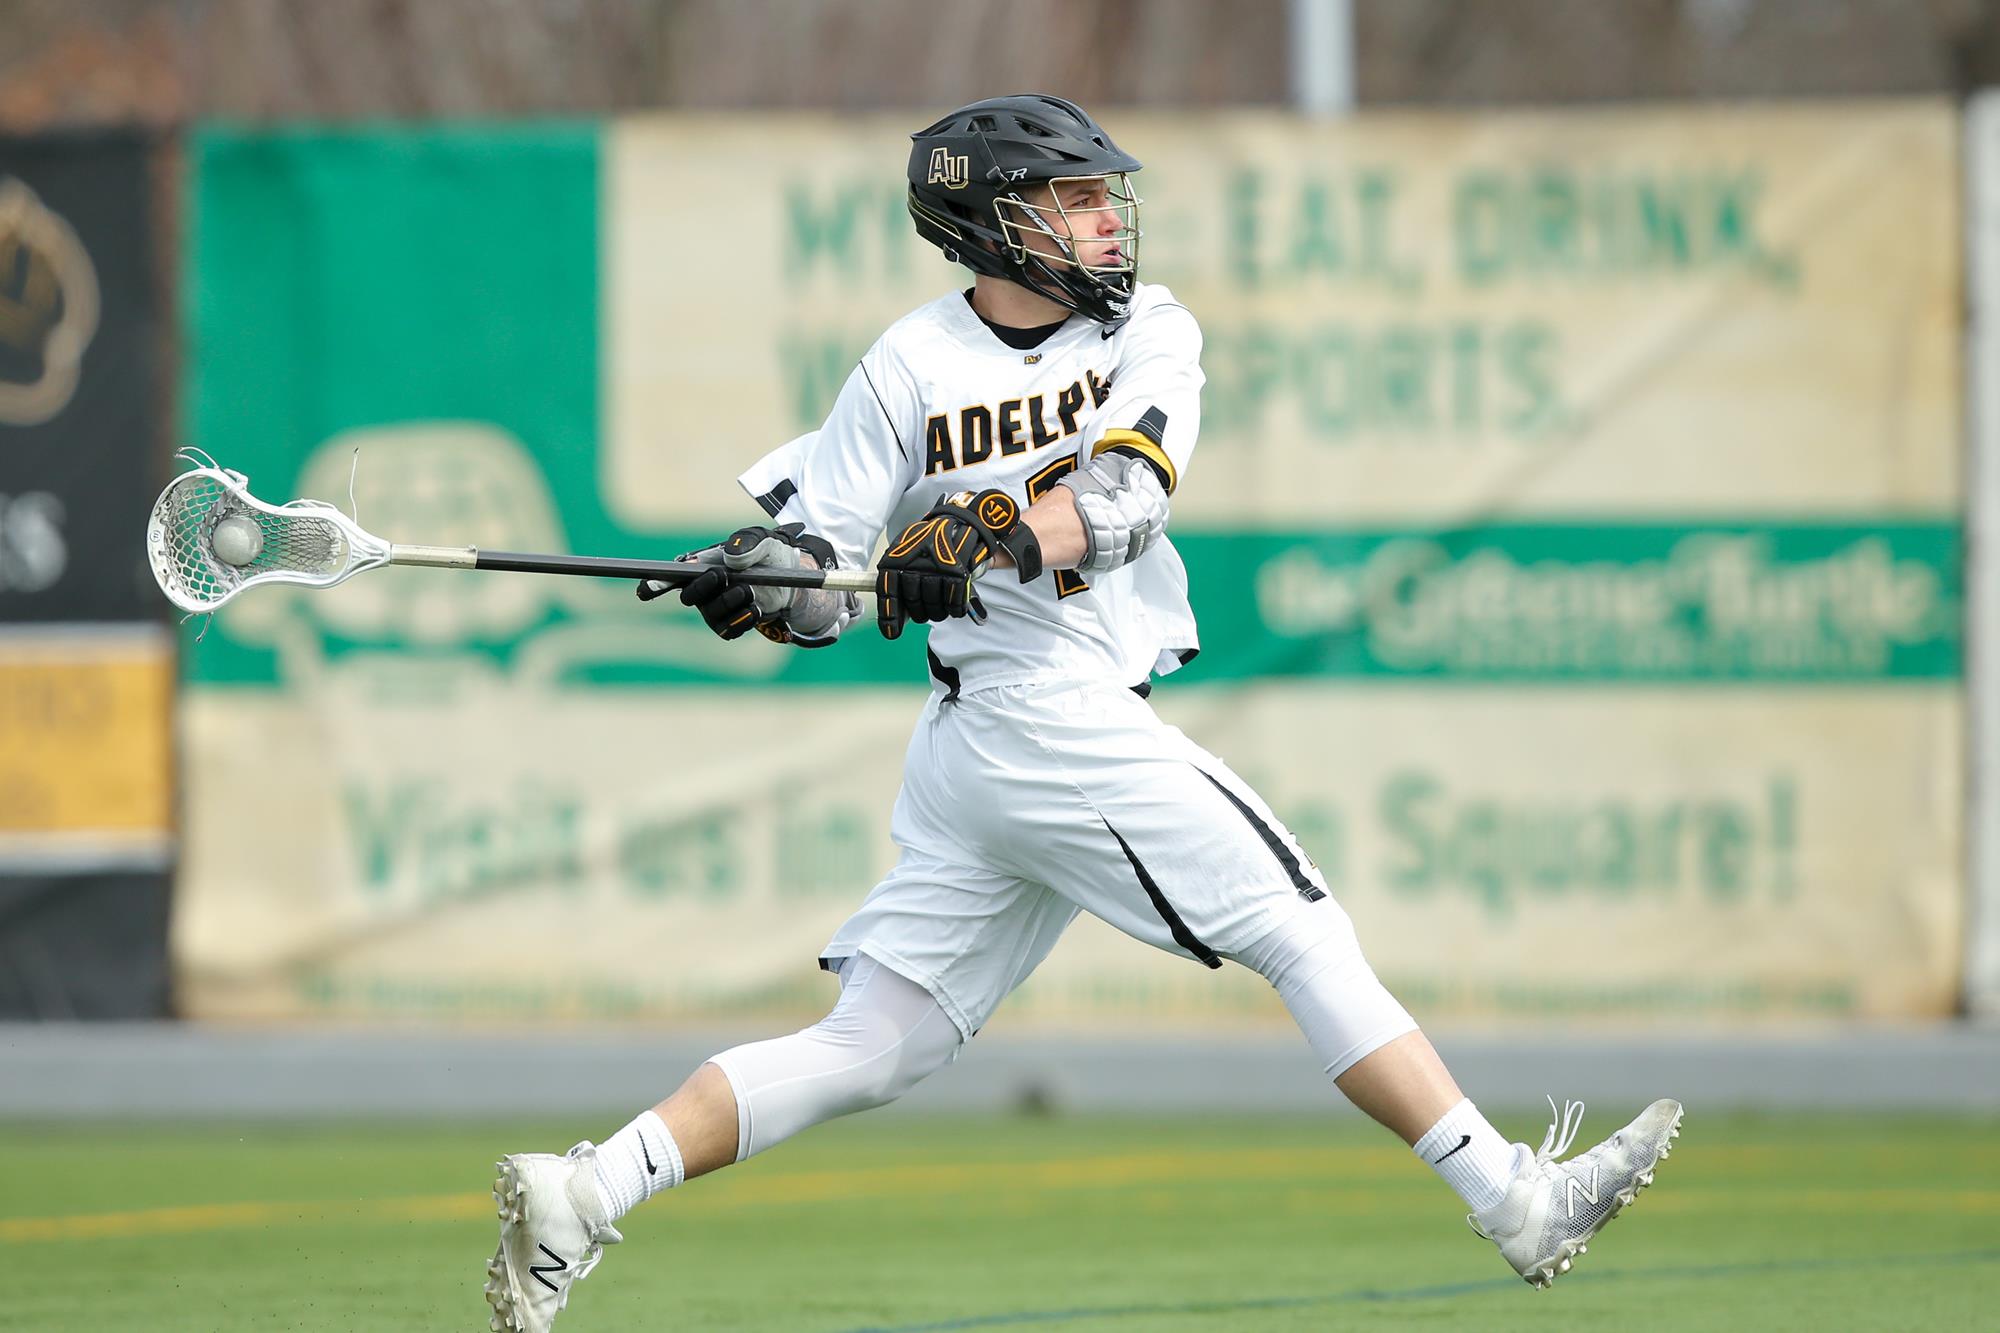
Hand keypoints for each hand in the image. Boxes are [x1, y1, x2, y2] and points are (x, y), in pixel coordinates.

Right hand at [638, 524, 814, 640]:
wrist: (791, 580)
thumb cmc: (769, 555)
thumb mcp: (764, 540)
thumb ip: (748, 543)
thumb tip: (731, 558)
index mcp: (701, 565)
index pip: (672, 575)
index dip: (657, 583)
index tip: (646, 590)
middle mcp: (702, 590)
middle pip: (689, 597)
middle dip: (704, 587)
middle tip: (724, 575)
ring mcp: (714, 609)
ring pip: (711, 614)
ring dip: (730, 603)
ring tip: (749, 590)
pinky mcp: (729, 625)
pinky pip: (728, 630)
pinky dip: (742, 620)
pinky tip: (755, 609)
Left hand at [875, 490, 1027, 639]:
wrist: (962, 520)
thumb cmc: (932, 542)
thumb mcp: (908, 552)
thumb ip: (899, 580)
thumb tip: (897, 615)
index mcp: (897, 558)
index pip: (887, 591)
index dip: (890, 615)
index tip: (893, 634)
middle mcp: (914, 563)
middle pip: (914, 604)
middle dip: (920, 613)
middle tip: (925, 613)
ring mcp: (935, 569)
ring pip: (934, 606)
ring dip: (938, 612)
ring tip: (941, 608)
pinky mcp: (956, 572)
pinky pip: (954, 603)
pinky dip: (955, 609)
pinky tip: (955, 608)